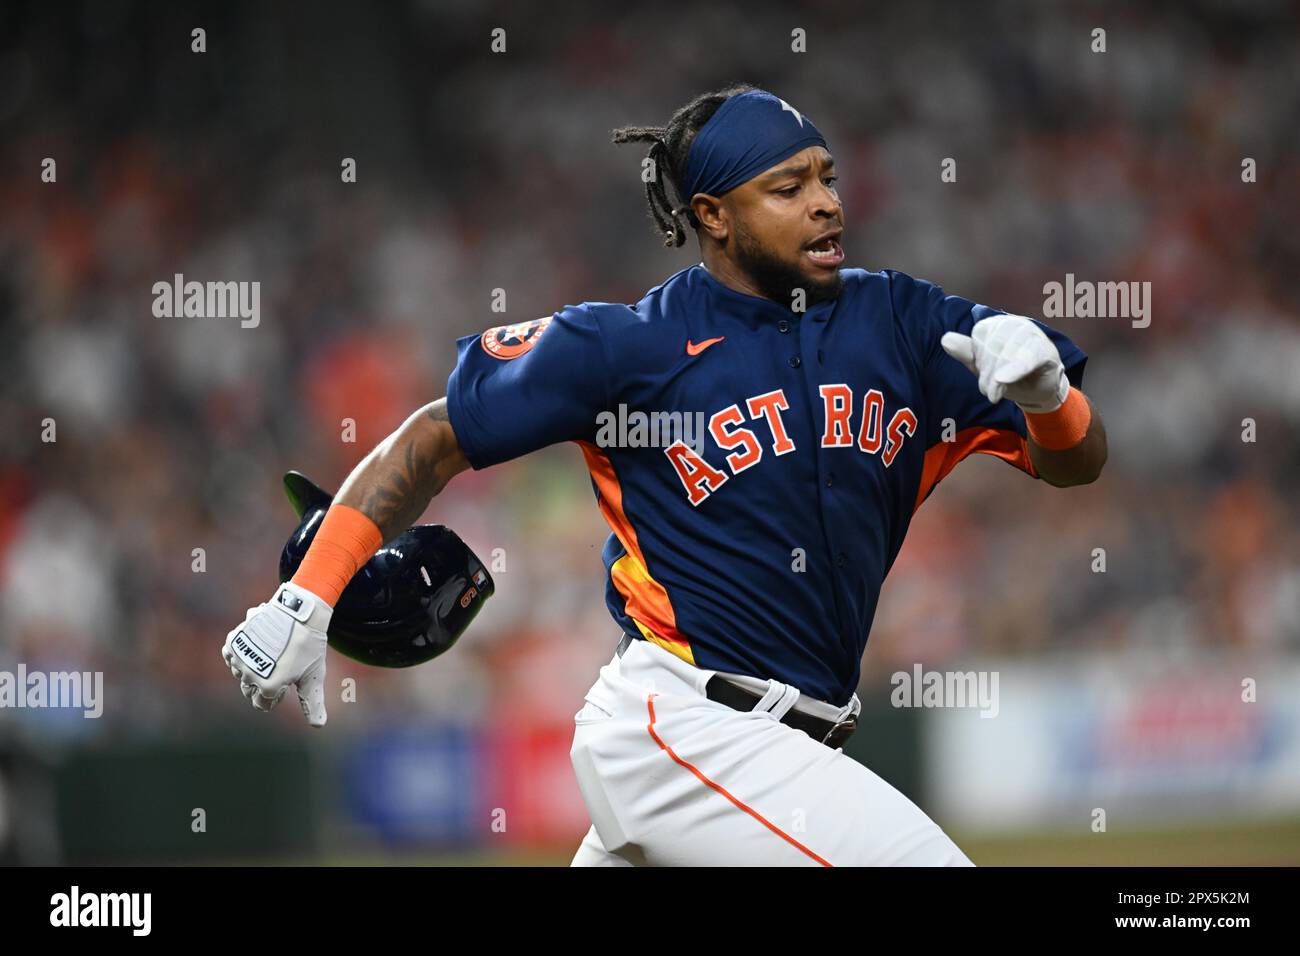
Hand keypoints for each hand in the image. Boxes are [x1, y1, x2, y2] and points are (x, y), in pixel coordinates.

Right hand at [221, 582, 330, 726]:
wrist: (299, 612)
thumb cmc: (309, 646)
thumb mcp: (313, 676)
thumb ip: (313, 703)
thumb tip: (319, 725)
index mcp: (270, 687)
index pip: (263, 704)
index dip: (278, 694)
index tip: (288, 679)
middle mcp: (250, 675)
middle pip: (250, 690)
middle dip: (263, 683)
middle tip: (281, 665)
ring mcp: (240, 658)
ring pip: (241, 673)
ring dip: (252, 667)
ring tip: (272, 652)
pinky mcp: (234, 642)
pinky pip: (231, 657)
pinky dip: (242, 654)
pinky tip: (257, 646)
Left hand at [940, 314, 1068, 411]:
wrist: (1038, 391)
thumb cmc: (1010, 375)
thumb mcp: (985, 367)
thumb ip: (967, 353)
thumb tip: (945, 339)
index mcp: (999, 324)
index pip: (980, 335)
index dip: (978, 357)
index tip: (982, 373)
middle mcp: (1016, 324)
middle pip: (993, 345)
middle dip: (988, 371)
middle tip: (989, 390)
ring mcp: (1033, 336)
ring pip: (1007, 354)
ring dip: (999, 378)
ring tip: (998, 392)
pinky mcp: (1046, 351)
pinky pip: (1027, 359)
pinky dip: (1015, 370)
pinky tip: (1004, 380)